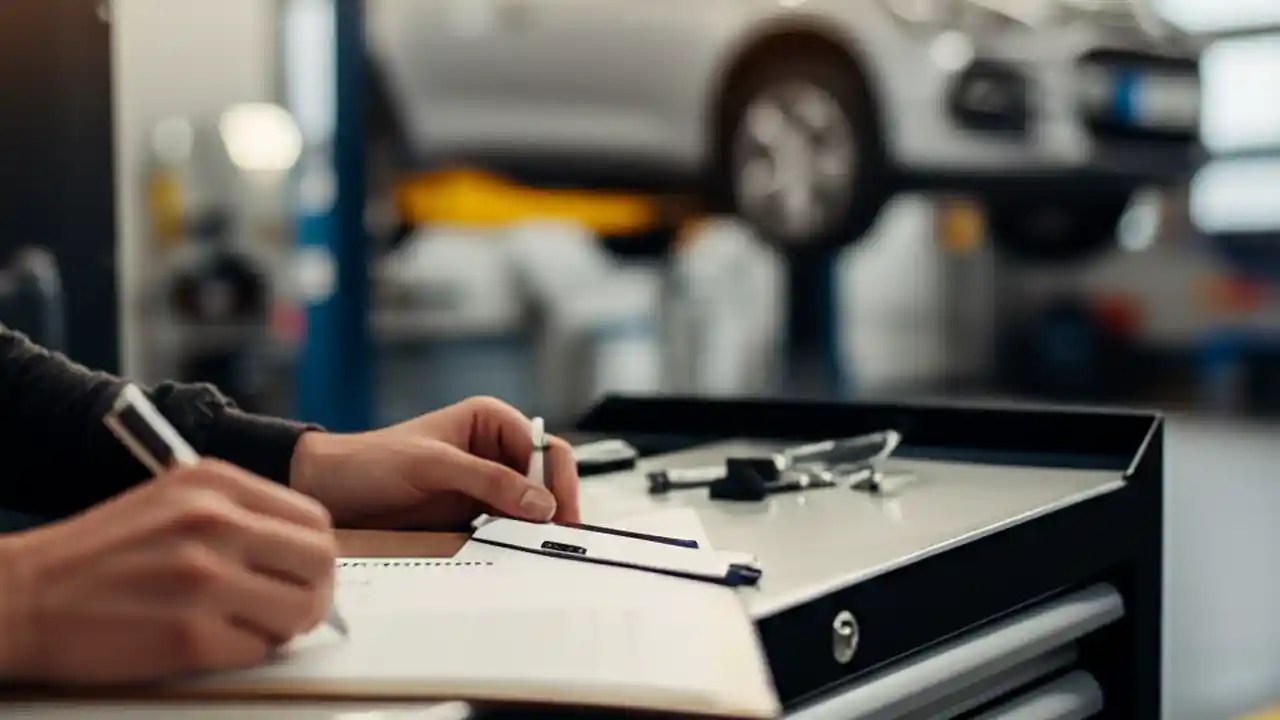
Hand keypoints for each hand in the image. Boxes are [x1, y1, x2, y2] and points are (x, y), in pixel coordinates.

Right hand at [0, 462, 336, 683]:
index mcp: (217, 483)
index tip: (300, 573)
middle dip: (313, 592)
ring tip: (244, 624)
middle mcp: (216, 523)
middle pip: (321, 563)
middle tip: (289, 607)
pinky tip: (206, 641)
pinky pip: (257, 651)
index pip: (315, 519)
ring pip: (301, 612)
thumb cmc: (100, 554)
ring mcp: (205, 579)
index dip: (314, 554)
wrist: (23, 595)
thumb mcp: (174, 501)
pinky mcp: (190, 635)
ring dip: (282, 627)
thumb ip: (241, 516)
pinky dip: (242, 652)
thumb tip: (305, 554)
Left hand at [289, 396, 580, 529]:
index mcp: (490, 421)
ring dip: (533, 527)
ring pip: (528, 506)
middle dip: (551, 507)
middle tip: (554, 541)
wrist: (328, 489)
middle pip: (544, 479)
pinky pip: (504, 526)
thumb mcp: (432, 465)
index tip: (560, 517)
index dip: (558, 482)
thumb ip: (489, 480)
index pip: (545, 449)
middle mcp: (493, 450)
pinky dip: (512, 540)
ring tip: (536, 550)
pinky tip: (512, 553)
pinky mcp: (470, 513)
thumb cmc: (371, 461)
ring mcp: (483, 483)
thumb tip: (541, 503)